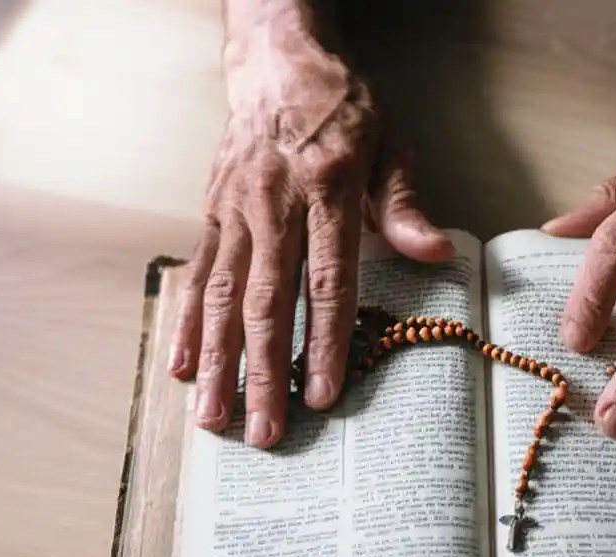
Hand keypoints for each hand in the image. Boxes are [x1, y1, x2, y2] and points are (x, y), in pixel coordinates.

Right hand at [170, 3, 451, 448]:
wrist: (278, 64)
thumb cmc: (342, 110)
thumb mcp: (390, 146)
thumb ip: (403, 206)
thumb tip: (435, 253)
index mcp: (325, 190)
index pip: (326, 280)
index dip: (324, 341)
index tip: (322, 394)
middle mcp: (272, 205)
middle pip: (266, 302)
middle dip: (262, 373)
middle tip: (264, 432)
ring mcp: (234, 212)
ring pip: (222, 298)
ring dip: (217, 363)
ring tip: (214, 418)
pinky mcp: (210, 213)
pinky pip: (196, 274)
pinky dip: (186, 323)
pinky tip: (180, 367)